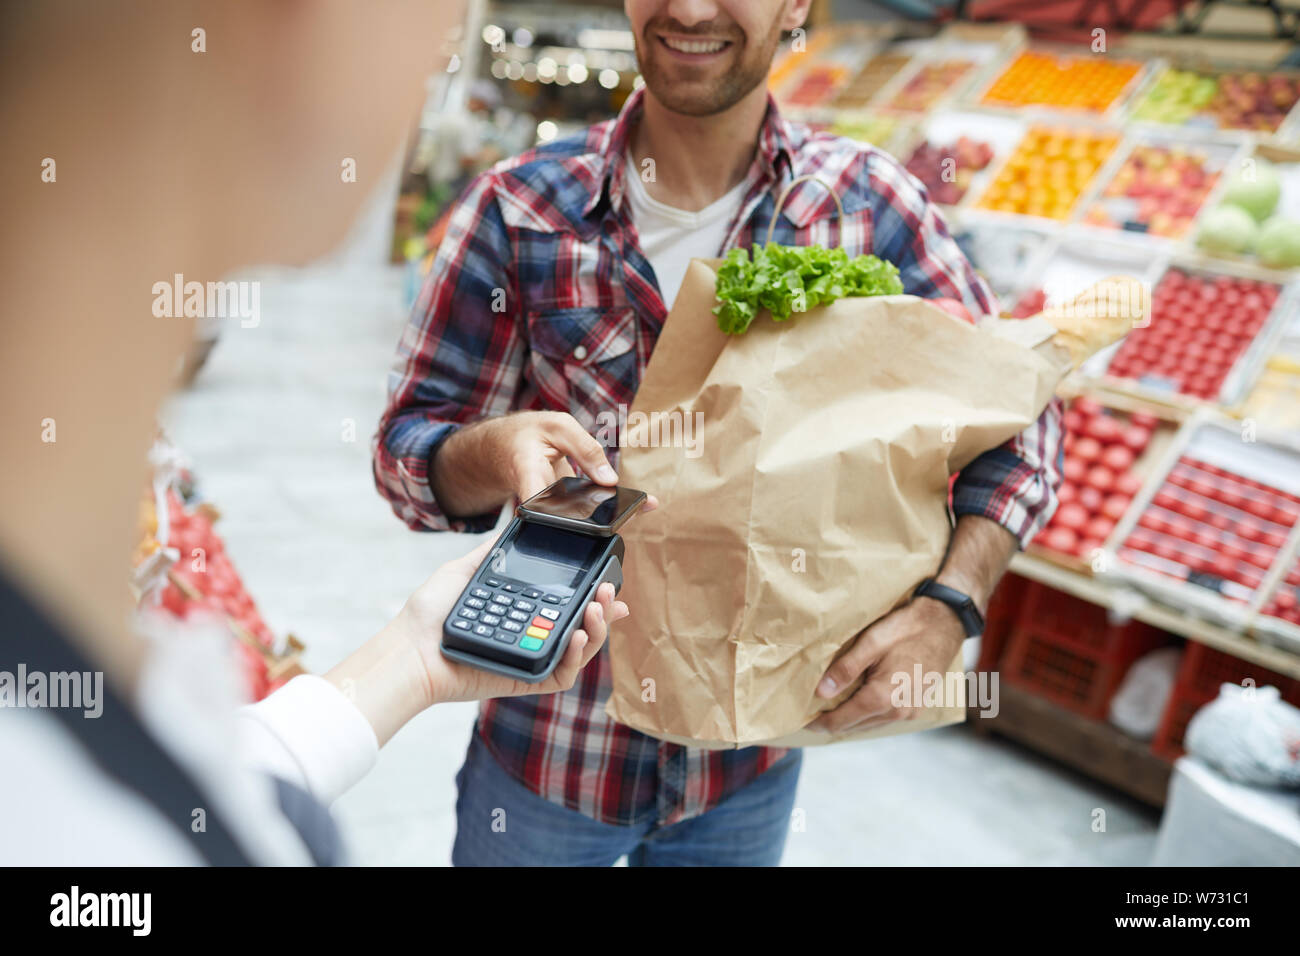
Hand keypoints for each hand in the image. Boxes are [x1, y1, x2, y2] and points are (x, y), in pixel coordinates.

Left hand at [394, 538, 628, 703]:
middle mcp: (533, 635)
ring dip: (597, 630)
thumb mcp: (466, 570)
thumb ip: (494, 552)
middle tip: (610, 591)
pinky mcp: (527, 681)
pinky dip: (575, 657)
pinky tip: (575, 634)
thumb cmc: (431, 612)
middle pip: (582, 625)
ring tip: (598, 608)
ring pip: (580, 649)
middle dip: (604, 608)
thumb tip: (516, 523)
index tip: (608, 578)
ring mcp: (532, 658)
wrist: (412, 647)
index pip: (567, 602)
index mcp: (524, 612)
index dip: (592, 592)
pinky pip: (563, 674)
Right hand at [433, 410, 658, 514]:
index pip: (540, 507)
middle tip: (634, 513)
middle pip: (570, 520)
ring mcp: (551, 508)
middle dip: (603, 520)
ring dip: (613, 513)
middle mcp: (538, 501)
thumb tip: (610, 479)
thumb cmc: (527, 433)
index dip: (562, 519)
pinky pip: (586, 511)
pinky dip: (610, 506)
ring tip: (644, 505)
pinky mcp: (563, 509)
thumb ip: (585, 449)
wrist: (505, 446)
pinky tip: (637, 503)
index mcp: (528, 476)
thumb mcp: (557, 427)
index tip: (584, 524)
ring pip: (582, 518)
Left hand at [809, 595, 964, 735]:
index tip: (803, 721)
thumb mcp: (872, 643)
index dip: (820, 723)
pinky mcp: (917, 707)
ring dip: (850, 719)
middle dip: (832, 722)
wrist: (945, 624)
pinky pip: (885, 718)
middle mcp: (898, 711)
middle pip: (855, 726)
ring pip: (870, 724)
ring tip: (830, 709)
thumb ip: (845, 669)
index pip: (842, 721)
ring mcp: (910, 712)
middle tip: (812, 714)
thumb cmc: (908, 629)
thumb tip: (821, 692)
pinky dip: (868, 715)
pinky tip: (857, 703)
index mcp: (883, 697)